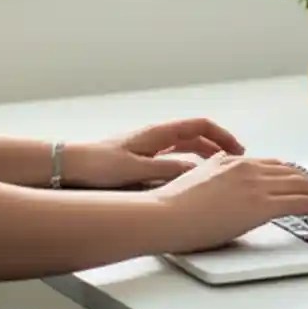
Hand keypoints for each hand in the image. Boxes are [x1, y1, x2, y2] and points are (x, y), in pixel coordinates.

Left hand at [60, 118, 245, 190]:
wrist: (69, 166)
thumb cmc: (97, 164)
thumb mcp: (138, 168)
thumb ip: (168, 168)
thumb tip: (197, 169)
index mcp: (158, 133)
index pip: (201, 126)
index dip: (223, 136)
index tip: (238, 151)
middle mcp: (155, 137)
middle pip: (196, 137)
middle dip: (219, 148)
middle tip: (235, 164)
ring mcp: (148, 148)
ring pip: (185, 149)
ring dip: (205, 158)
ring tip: (218, 174)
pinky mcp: (140, 161)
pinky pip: (173, 160)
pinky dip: (188, 167)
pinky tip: (190, 182)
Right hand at [155, 155, 307, 253]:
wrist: (163, 216)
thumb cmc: (172, 205)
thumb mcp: (197, 178)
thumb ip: (215, 172)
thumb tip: (222, 172)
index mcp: (233, 162)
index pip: (274, 165)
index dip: (292, 176)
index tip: (300, 185)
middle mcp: (248, 168)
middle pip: (292, 172)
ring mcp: (256, 185)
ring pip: (302, 185)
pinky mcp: (262, 205)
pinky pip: (302, 202)